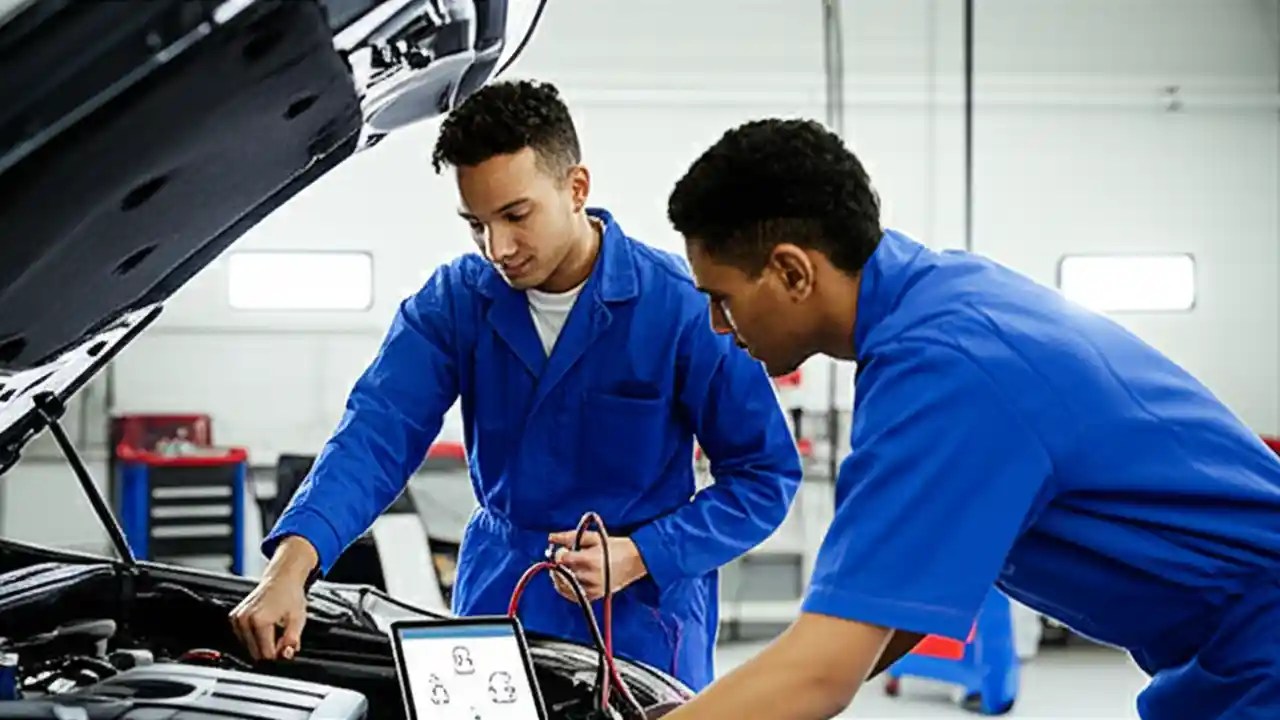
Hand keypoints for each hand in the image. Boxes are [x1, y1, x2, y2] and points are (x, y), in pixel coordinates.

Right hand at [229, 536, 314, 660]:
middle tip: (282, 640)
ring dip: (262, 646)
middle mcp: (244, 620)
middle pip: (255, 653)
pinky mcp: (234, 618)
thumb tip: (286, 655)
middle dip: (270, 651)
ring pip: (248, 648)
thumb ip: (292, 640)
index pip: (265, 654)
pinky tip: (265, 629)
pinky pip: (243, 639)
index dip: (278, 655)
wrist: (282, 577)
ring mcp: (237, 619)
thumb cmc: (290, 595)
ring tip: (274, 631)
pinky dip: (254, 639)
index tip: (287, 648)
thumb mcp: (297, 618)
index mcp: (259, 620)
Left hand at [547, 531, 647, 601]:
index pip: (562, 559)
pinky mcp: (594, 596)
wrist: (634, 561)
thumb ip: (570, 537)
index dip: (558, 554)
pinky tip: (568, 580)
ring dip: (558, 577)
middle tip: (562, 559)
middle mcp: (590, 576)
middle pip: (561, 573)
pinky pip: (572, 596)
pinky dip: (566, 588)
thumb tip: (550, 537)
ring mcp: (592, 589)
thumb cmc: (613, 547)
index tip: (562, 550)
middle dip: (557, 565)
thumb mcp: (594, 537)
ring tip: (564, 569)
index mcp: (590, 559)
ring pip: (564, 587)